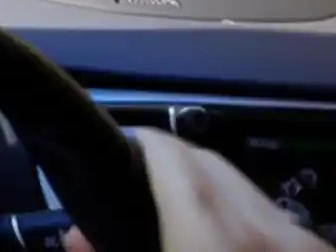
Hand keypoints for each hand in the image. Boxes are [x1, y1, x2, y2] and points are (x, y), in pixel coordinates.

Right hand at [58, 128, 332, 251]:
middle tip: (139, 182)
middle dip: (172, 162)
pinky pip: (277, 219)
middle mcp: (266, 231)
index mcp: (210, 238)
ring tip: (179, 217)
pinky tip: (225, 242)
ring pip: (248, 189)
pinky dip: (247, 220)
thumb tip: (77, 234)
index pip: (168, 153)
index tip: (120, 145)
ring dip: (211, 192)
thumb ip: (107, 245)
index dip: (138, 139)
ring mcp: (303, 243)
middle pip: (209, 163)